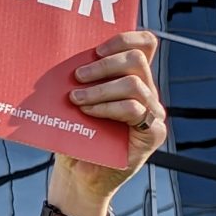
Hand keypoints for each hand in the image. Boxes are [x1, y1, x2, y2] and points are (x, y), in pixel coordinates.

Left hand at [52, 29, 163, 215]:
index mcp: (132, 78)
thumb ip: (81, 80)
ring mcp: (153, 113)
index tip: (96, 49)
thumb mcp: (76, 102)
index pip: (145, 44)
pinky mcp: (152, 134)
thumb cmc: (75, 137)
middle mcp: (147, 93)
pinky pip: (135, 109)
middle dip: (104, 64)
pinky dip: (108, 107)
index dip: (124, 39)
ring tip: (76, 98)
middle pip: (137, 59)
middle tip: (78, 76)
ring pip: (134, 83)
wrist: (79, 176)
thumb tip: (63, 56)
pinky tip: (88, 112)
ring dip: (101, 88)